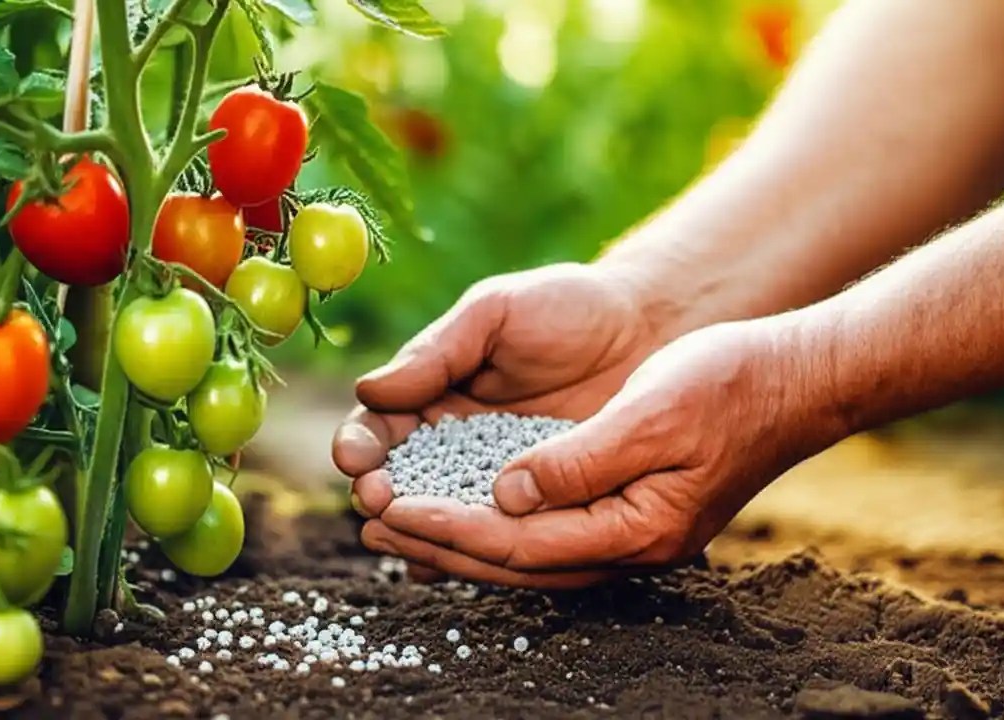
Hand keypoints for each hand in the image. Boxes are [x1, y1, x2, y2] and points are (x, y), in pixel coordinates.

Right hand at [331, 260, 694, 580]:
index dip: (359, 445)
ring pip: (441, 517)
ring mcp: (492, 480)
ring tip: (406, 542)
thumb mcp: (496, 312)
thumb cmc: (566, 308)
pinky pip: (499, 538)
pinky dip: (472, 556)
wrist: (647, 330)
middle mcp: (451, 443)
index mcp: (429, 392)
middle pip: (397, 481)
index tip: (356, 458)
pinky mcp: (537, 507)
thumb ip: (437, 351)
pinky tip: (456, 566)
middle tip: (378, 502)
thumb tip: (370, 389)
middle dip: (380, 494)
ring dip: (416, 533)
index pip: (377, 427)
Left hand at [349, 319, 847, 587]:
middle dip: (439, 544)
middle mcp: (630, 543)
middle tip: (372, 524)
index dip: (450, 528)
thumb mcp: (654, 412)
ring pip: (525, 552)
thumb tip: (507, 493)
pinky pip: (545, 531)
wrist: (796, 379)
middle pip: (514, 561)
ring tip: (398, 522)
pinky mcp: (625, 508)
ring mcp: (630, 530)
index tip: (391, 508)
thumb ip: (580, 461)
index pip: (522, 543)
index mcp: (638, 527)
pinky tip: (459, 510)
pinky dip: (494, 525)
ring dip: (458, 540)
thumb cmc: (732, 384)